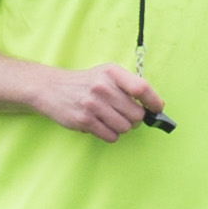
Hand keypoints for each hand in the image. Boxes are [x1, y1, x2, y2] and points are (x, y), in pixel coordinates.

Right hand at [33, 64, 162, 140]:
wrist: (50, 88)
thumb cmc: (85, 83)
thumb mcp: (106, 75)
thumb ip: (129, 86)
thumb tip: (155, 106)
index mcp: (112, 72)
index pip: (142, 88)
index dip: (154, 102)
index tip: (157, 109)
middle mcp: (103, 87)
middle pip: (137, 114)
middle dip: (135, 119)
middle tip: (125, 115)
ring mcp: (93, 104)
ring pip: (125, 128)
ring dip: (121, 127)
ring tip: (109, 119)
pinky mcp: (84, 120)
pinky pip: (111, 136)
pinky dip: (110, 134)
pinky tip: (100, 125)